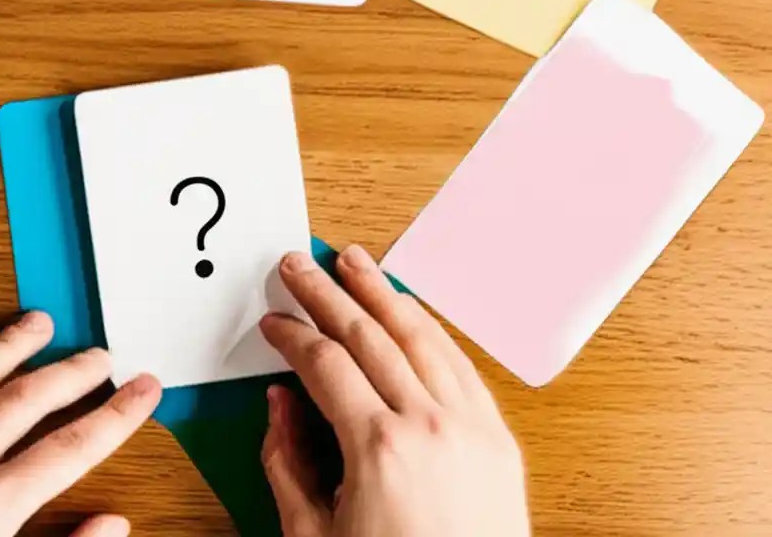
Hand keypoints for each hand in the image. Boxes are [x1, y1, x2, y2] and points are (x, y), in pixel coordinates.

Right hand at [260, 245, 529, 536]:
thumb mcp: (315, 535)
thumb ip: (287, 463)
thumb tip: (279, 406)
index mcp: (379, 447)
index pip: (326, 362)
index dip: (292, 334)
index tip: (273, 322)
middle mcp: (430, 424)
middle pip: (370, 333)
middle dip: (328, 293)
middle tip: (299, 265)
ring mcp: (472, 428)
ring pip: (422, 335)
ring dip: (383, 292)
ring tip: (356, 262)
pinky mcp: (498, 440)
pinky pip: (461, 364)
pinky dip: (431, 330)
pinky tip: (411, 313)